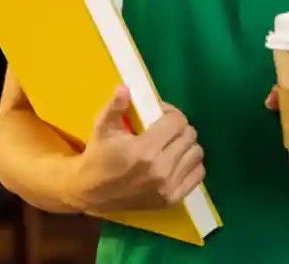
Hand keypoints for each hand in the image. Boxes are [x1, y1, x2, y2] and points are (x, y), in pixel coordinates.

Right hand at [67, 85, 205, 211]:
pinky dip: (191, 164)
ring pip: (196, 154)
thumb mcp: (102, 127)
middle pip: (189, 136)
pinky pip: (198, 175)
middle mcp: (160, 169)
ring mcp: (167, 187)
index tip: (160, 114)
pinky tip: (177, 160)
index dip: (170, 113)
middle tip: (165, 128)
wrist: (90, 192)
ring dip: (186, 145)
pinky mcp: (172, 199)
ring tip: (171, 144)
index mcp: (143, 150)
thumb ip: (115, 107)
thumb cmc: (98, 156)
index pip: (176, 122)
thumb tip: (125, 88)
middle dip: (178, 127)